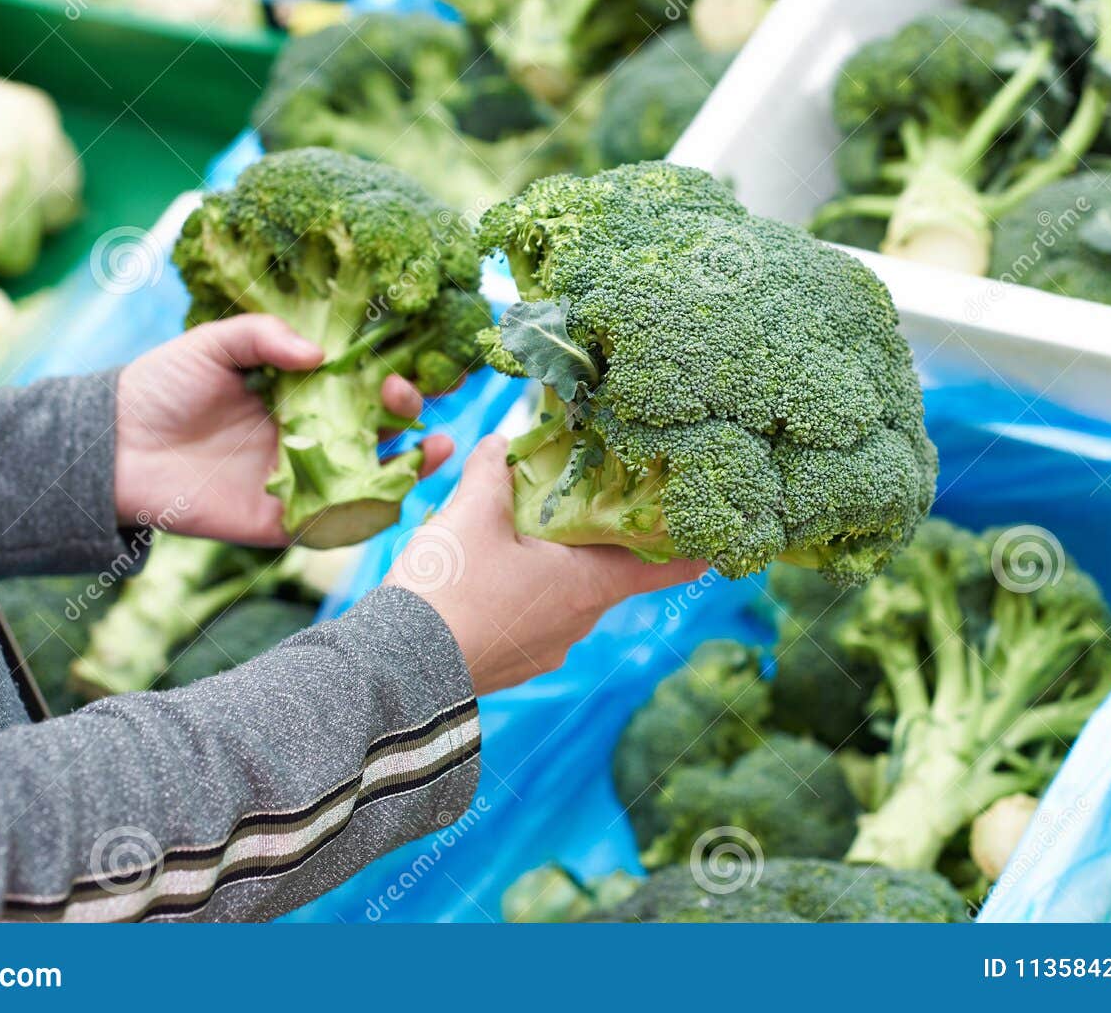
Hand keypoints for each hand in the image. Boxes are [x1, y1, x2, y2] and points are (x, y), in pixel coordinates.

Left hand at [114, 315, 453, 545]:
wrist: (113, 445)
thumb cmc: (161, 387)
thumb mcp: (213, 344)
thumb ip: (264, 338)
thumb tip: (321, 354)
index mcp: (298, 397)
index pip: (360, 389)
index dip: (390, 382)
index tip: (407, 372)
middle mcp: (308, 440)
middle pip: (376, 434)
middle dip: (408, 419)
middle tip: (411, 403)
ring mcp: (299, 482)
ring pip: (368, 481)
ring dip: (409, 470)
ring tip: (438, 451)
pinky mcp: (281, 522)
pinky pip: (334, 525)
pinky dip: (368, 515)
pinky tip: (393, 495)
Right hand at [386, 436, 707, 695]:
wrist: (397, 667)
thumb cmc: (451, 587)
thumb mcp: (472, 513)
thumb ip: (493, 472)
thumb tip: (503, 442)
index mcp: (587, 585)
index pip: (658, 569)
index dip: (686, 554)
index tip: (714, 547)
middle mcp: (577, 623)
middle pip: (606, 577)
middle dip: (598, 545)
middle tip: (592, 511)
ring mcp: (544, 650)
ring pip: (564, 600)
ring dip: (553, 571)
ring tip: (524, 538)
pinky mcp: (511, 666)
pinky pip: (530, 622)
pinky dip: (522, 597)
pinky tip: (488, 577)